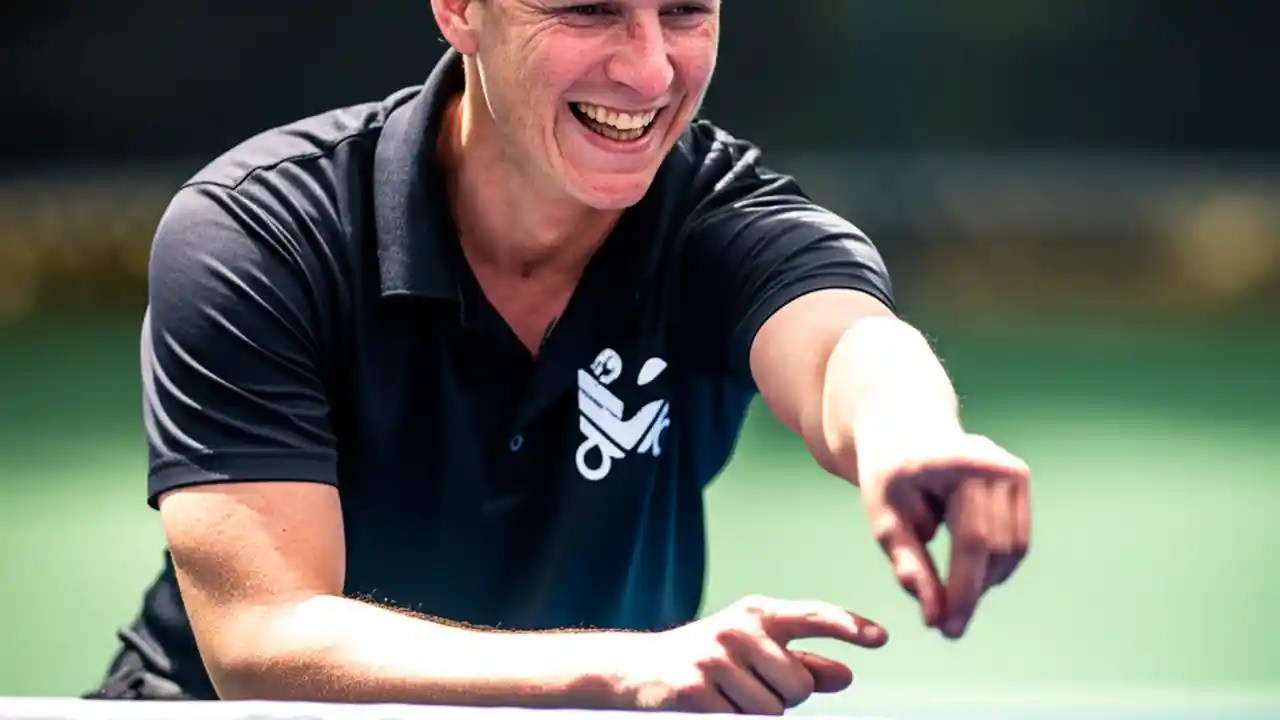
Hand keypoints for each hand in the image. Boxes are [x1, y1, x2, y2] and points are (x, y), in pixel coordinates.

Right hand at [620, 595, 887, 714]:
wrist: (638, 668)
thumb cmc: (709, 659)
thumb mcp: (754, 650)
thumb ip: (801, 662)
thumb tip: (845, 675)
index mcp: (757, 613)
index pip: (811, 615)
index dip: (847, 627)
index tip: (879, 638)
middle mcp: (737, 627)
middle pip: (798, 685)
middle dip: (783, 697)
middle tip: (750, 686)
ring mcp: (714, 656)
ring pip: (772, 711)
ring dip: (755, 714)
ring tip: (727, 696)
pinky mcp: (693, 688)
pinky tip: (709, 706)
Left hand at [857, 432, 1030, 638]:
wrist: (907, 428)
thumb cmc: (889, 478)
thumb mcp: (882, 518)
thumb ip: (907, 563)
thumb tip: (934, 614)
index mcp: (936, 457)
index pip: (961, 480)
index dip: (978, 500)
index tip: (1001, 486)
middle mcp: (979, 454)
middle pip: (982, 540)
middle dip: (967, 591)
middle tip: (947, 629)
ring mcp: (1005, 465)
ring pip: (1007, 548)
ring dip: (983, 584)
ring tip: (953, 604)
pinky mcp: (1020, 478)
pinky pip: (1016, 540)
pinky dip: (996, 569)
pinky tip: (970, 579)